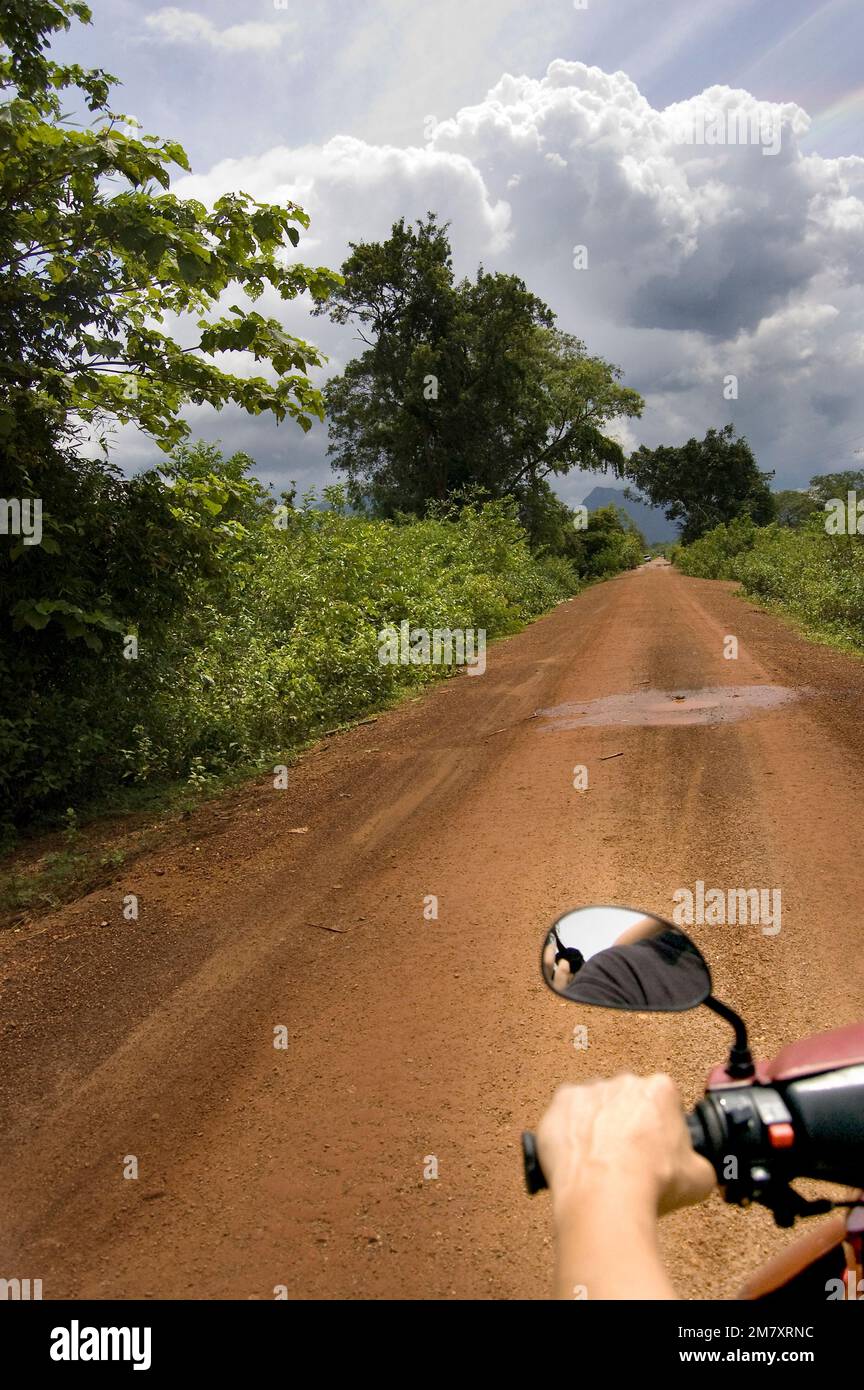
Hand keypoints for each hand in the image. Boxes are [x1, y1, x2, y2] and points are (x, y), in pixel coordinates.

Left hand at [536, 1073, 714, 1218]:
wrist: (606, 1195)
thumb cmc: (653, 1183)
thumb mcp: (700, 1177)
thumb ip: (698, 1162)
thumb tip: (695, 1168)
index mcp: (661, 1089)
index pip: (665, 1101)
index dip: (663, 1127)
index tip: (658, 1149)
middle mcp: (624, 1081)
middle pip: (628, 1100)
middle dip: (629, 1122)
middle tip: (629, 1157)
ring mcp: (589, 1090)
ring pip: (595, 1107)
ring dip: (597, 1126)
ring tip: (600, 1163)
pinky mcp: (560, 1104)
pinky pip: (566, 1116)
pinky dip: (569, 1133)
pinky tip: (577, 1159)